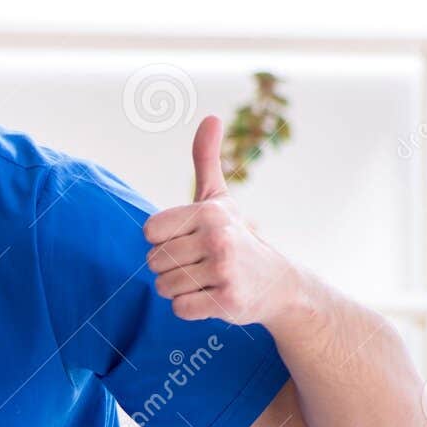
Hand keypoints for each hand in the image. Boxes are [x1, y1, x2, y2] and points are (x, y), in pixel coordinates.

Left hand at [142, 115, 301, 327]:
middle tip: (198, 265)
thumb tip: (211, 117)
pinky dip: (190, 308)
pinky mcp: (226, 300)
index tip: (187, 241)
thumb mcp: (220, 199)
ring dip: (178, 289)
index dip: (162, 241)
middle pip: (154, 261)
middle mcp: (218, 238)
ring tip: (205, 280)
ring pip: (164, 287)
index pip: (149, 232)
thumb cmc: (237, 237)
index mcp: (209, 212)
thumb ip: (206, 161)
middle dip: (169, 268)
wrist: (277, 283)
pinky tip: (211, 297)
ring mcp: (224, 270)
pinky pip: (179, 309)